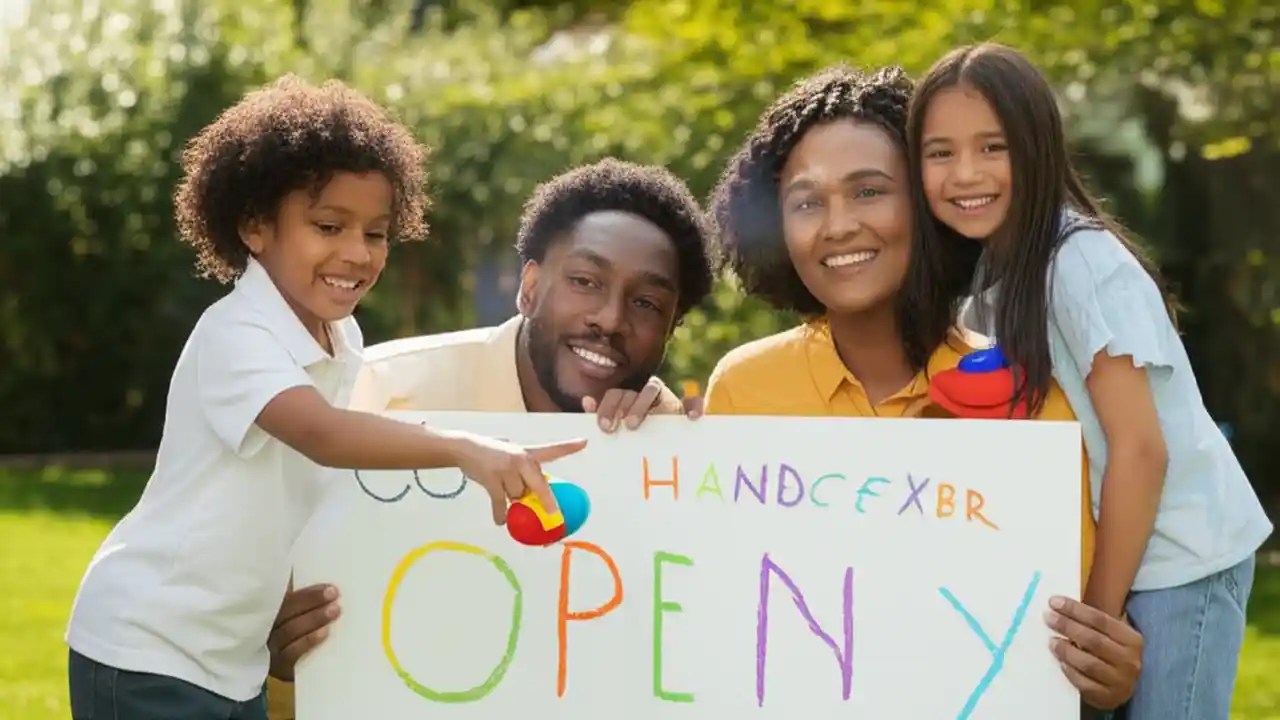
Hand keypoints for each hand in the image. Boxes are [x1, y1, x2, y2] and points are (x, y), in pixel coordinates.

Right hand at [268, 583, 340, 680]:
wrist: (294, 668)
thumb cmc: (299, 633)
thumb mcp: (298, 614)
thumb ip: (305, 600)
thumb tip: (324, 585)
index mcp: (271, 609)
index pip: (285, 595)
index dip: (306, 591)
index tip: (328, 586)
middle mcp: (267, 626)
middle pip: (285, 610)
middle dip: (311, 600)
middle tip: (333, 593)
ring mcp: (273, 646)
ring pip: (289, 629)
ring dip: (313, 618)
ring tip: (334, 611)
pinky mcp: (280, 665)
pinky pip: (292, 652)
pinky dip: (308, 641)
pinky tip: (324, 633)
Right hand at [452, 432, 586, 523]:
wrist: (465, 447)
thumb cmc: (493, 455)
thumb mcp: (512, 457)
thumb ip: (525, 473)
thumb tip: (533, 498)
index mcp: (528, 453)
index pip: (552, 450)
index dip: (569, 447)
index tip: (585, 442)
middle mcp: (520, 459)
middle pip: (539, 486)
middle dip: (546, 501)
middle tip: (553, 514)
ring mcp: (506, 469)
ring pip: (518, 497)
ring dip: (514, 503)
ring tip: (505, 497)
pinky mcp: (492, 480)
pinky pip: (501, 503)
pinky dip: (500, 514)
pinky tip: (501, 520)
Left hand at [583, 378, 702, 431]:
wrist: (670, 451)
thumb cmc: (640, 440)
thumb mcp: (621, 432)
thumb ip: (604, 416)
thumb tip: (586, 401)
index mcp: (628, 400)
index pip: (615, 395)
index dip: (607, 407)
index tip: (604, 426)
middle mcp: (645, 396)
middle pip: (631, 391)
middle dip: (623, 407)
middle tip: (622, 427)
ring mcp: (666, 400)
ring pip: (653, 388)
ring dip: (642, 403)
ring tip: (634, 425)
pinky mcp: (686, 409)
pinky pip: (692, 401)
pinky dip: (694, 406)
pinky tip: (692, 418)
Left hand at [1044, 595, 1142, 709]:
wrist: (1125, 686)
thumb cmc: (1112, 652)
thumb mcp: (1111, 635)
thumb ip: (1092, 622)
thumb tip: (1059, 604)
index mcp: (1132, 639)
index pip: (1101, 620)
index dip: (1075, 609)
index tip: (1054, 601)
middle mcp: (1129, 660)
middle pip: (1093, 640)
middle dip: (1067, 626)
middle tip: (1048, 618)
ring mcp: (1120, 681)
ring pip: (1088, 663)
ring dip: (1066, 651)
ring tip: (1051, 641)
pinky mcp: (1107, 697)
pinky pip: (1084, 683)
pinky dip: (1070, 671)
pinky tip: (1060, 662)